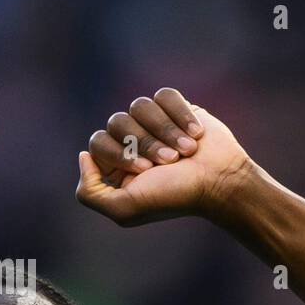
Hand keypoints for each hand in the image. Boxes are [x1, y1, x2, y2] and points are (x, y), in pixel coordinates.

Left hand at [75, 88, 252, 225]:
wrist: (221, 181)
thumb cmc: (175, 197)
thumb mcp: (124, 209)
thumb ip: (89, 192)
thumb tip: (83, 156)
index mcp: (116, 166)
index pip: (97, 143)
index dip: (119, 153)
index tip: (145, 171)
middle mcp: (132, 142)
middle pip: (117, 121)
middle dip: (145, 142)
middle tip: (169, 162)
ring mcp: (154, 124)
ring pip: (140, 105)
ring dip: (165, 130)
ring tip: (186, 151)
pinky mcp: (177, 109)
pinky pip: (164, 95)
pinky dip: (180, 114)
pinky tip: (196, 134)